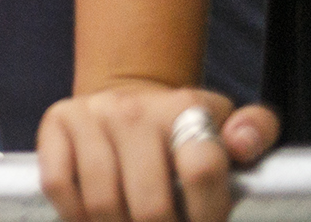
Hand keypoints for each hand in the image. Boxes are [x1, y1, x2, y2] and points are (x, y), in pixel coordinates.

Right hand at [39, 83, 278, 221]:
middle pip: (151, 206)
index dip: (208, 215)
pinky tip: (94, 218)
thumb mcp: (227, 124)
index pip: (202, 169)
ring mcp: (90, 114)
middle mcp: (134, 108)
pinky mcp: (56, 123)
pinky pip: (59, 186)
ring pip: (102, 204)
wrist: (129, 101)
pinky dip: (76, 215)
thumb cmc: (184, 131)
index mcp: (185, 108)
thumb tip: (242, 143)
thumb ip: (255, 131)